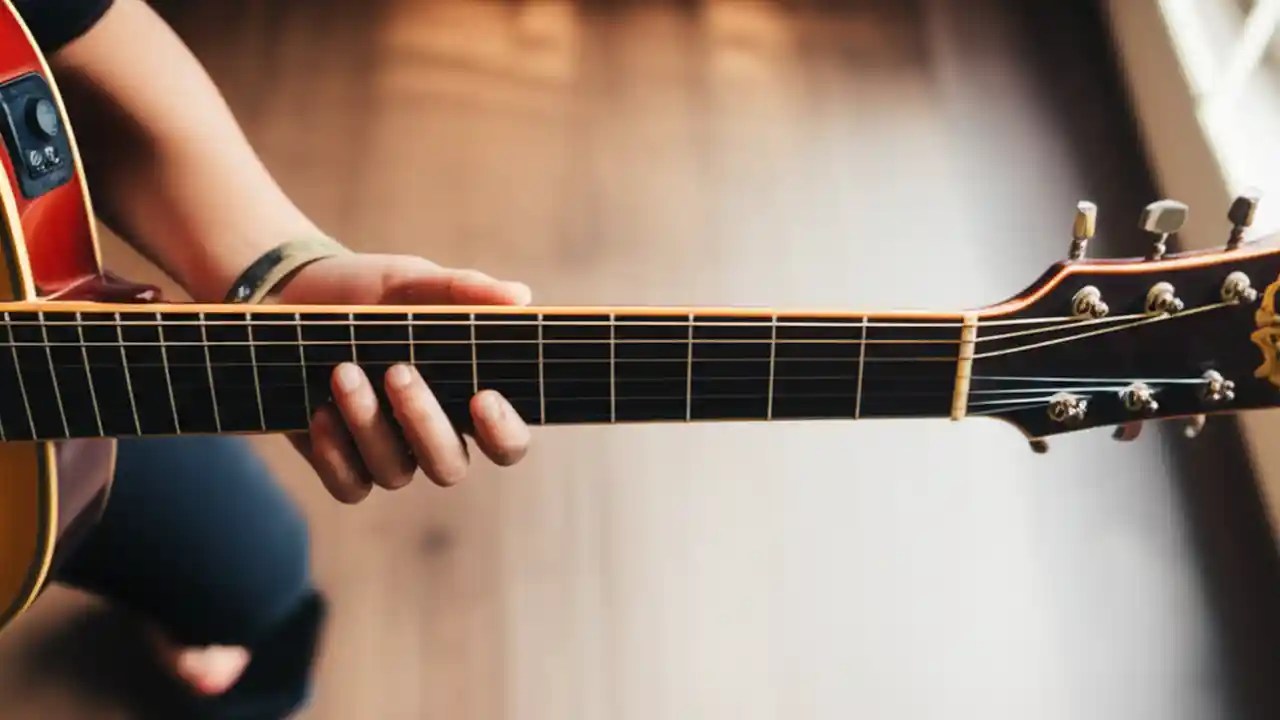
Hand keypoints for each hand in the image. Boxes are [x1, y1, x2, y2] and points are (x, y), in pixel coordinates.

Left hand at [274, 253, 533, 503]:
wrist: (294, 296)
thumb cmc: (367, 293)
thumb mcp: (411, 282)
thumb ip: (462, 291)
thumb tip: (520, 296)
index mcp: (464, 398)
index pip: (506, 442)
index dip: (503, 433)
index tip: (484, 397)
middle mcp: (432, 436)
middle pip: (450, 466)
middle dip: (424, 422)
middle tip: (397, 370)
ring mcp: (387, 453)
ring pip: (395, 472)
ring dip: (369, 424)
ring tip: (343, 370)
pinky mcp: (341, 462)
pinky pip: (350, 487)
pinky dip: (335, 454)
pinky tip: (319, 412)